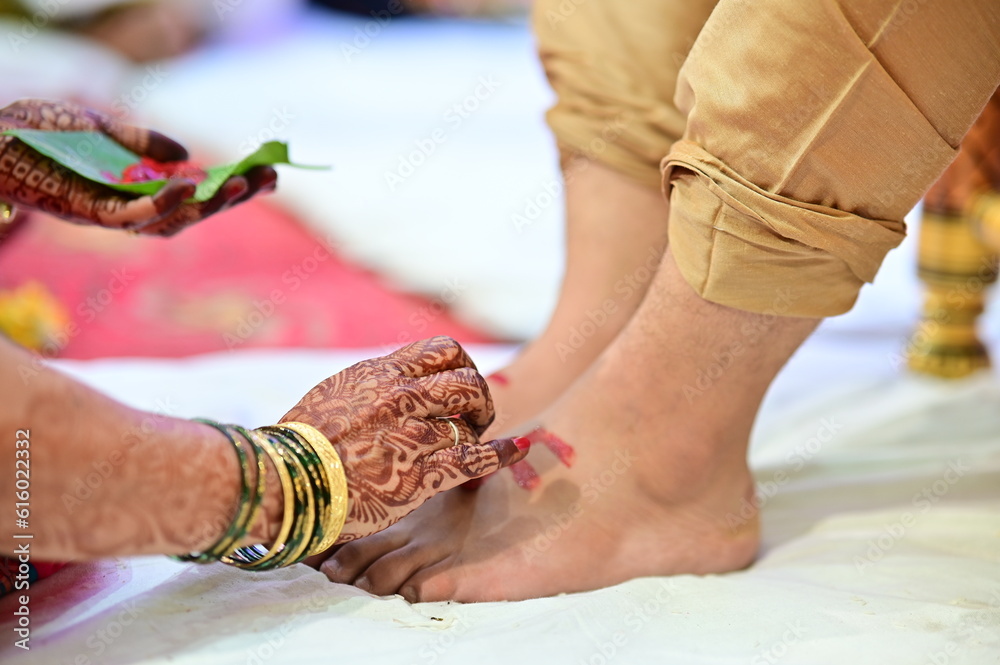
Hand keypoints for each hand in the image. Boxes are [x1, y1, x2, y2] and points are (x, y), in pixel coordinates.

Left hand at [0, 99, 276, 235]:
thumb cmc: (32, 131)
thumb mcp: (96, 124)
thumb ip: (139, 140)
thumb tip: (185, 155)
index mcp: (132, 189)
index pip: (192, 195)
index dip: (229, 188)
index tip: (266, 173)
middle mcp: (124, 209)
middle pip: (191, 213)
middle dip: (232, 198)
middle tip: (271, 178)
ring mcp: (107, 214)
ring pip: (171, 221)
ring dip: (208, 205)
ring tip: (242, 183)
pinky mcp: (87, 213)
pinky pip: (134, 216)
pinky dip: (165, 204)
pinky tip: (191, 185)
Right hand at [281, 336, 528, 542]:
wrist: (281, 482)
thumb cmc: (298, 445)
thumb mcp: (334, 395)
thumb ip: (370, 387)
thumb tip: (392, 384)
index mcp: (379, 374)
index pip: (441, 350)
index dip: (462, 366)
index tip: (460, 384)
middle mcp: (400, 397)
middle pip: (467, 381)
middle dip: (480, 397)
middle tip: (477, 415)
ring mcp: (411, 434)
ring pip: (470, 419)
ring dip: (480, 429)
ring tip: (477, 439)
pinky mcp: (419, 475)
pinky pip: (473, 459)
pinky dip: (499, 454)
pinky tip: (511, 451)